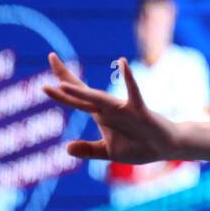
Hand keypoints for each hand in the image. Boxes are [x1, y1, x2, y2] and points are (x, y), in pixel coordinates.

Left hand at [41, 52, 180, 162]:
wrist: (166, 147)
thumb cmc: (139, 146)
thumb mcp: (109, 152)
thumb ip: (89, 150)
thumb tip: (66, 148)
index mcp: (100, 115)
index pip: (77, 99)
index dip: (61, 91)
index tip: (43, 82)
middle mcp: (109, 108)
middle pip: (82, 94)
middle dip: (65, 80)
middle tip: (50, 57)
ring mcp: (123, 109)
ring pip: (99, 98)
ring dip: (81, 92)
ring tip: (63, 83)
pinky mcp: (140, 111)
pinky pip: (133, 93)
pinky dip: (128, 79)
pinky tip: (122, 63)